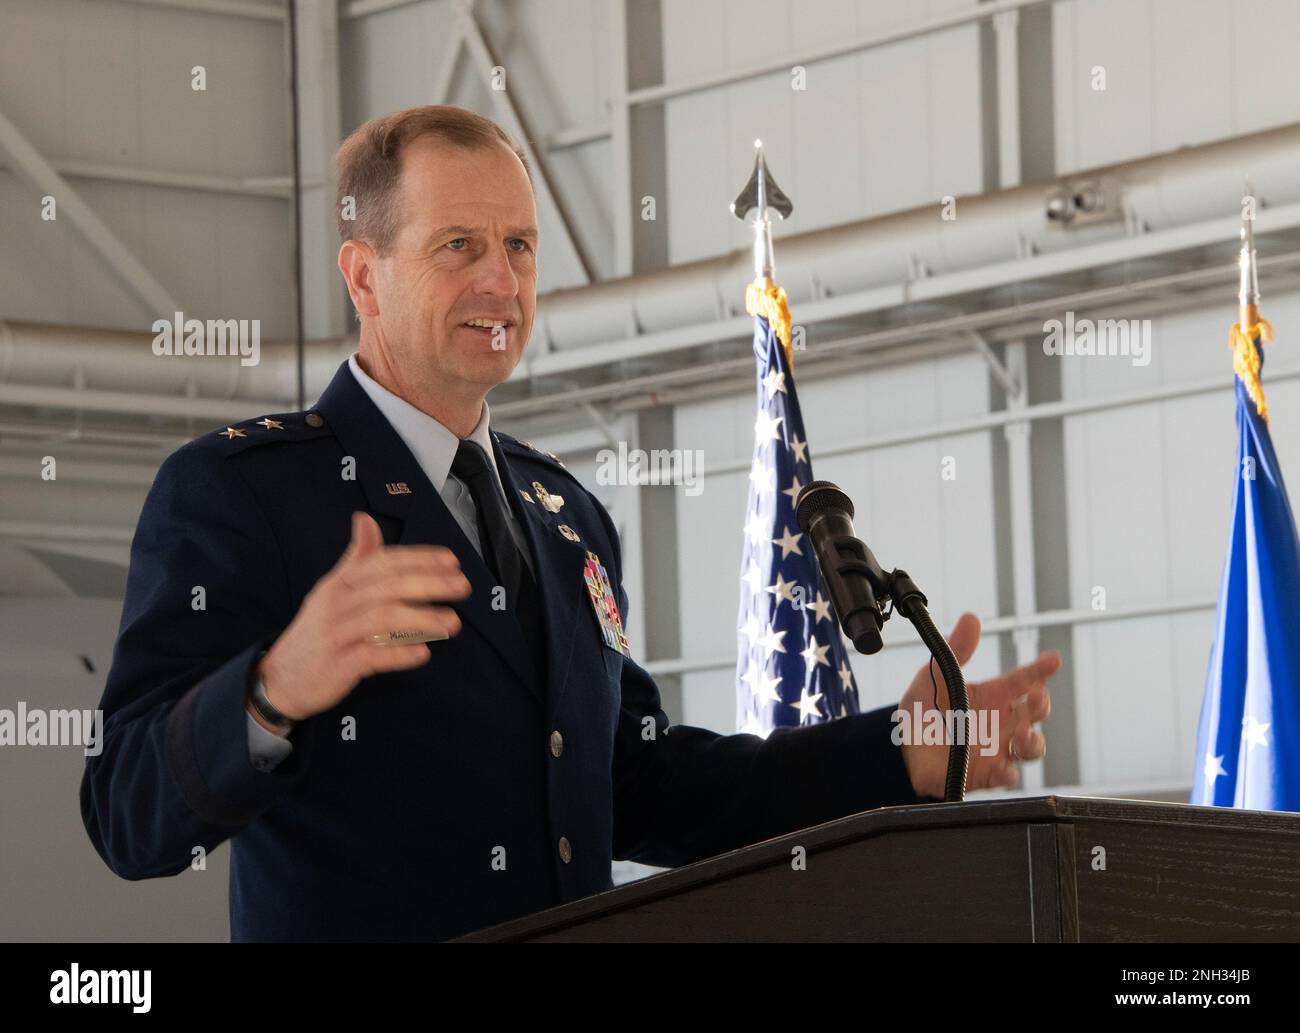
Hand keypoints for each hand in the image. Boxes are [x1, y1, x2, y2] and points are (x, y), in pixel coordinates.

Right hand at [255, 511, 469, 721]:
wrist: (281, 677)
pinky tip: (423, 653)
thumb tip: (366, 519)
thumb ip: (356, 557)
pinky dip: (398, 654)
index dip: (418, 559)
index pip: (382, 562)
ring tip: (451, 623)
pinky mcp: (336, 666)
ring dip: (420, 619)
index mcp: (339, 582)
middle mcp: (336, 603)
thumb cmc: (318, 630)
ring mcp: (335, 635)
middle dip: (428, 584)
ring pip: (380, 619)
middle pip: (386, 586)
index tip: (451, 561)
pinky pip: (369, 656)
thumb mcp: (333, 589)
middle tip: (462, 587)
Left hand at [897, 612, 1057, 798]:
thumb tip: (971, 618)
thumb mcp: (937, 674)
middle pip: (1035, 713)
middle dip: (1041, 705)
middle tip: (1035, 696)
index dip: (1040, 670)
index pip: (1024, 680)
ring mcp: (997, 748)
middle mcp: (1002, 721)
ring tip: (1022, 734)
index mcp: (994, 695)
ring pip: (1030, 747)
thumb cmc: (923, 709)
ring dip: (1032, 741)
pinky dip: (1007, 774)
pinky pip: (1005, 777)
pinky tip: (1003, 768)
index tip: (1052, 660)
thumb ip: (956, 649)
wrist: (900, 746)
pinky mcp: (985, 774)